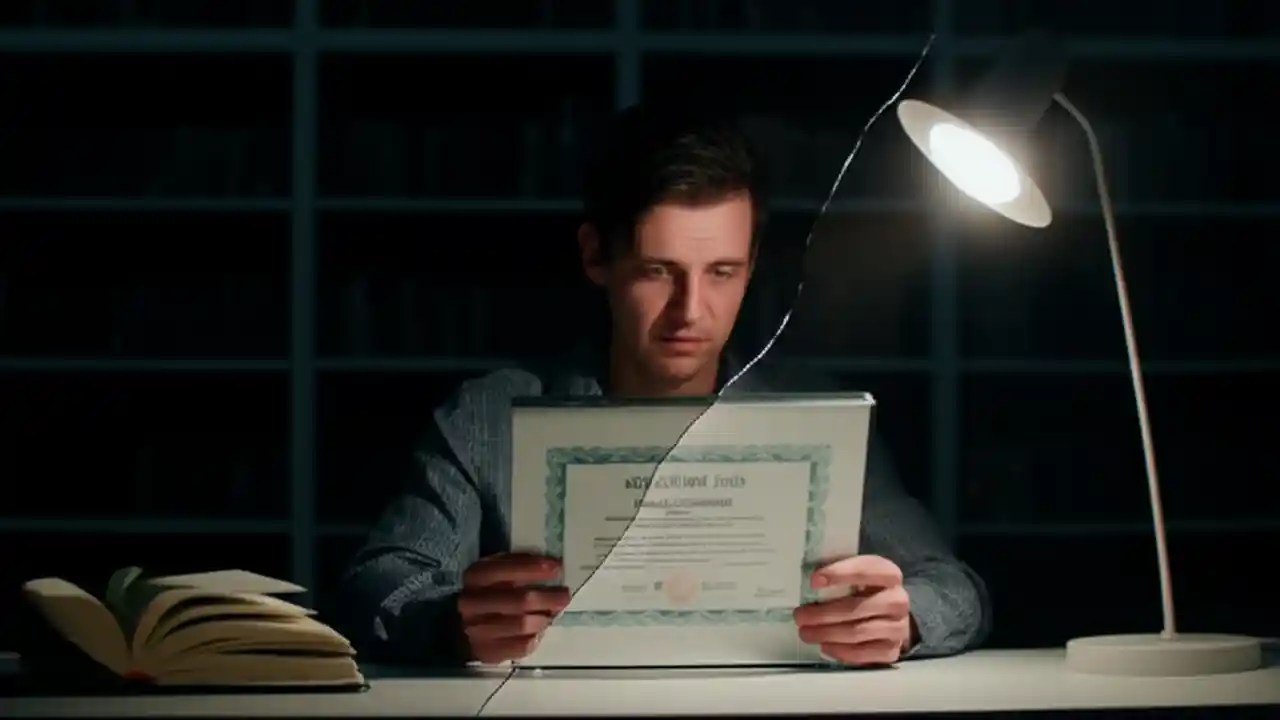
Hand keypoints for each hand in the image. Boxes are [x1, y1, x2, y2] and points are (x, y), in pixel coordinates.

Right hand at [457, 552, 569, 663]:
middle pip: (519, 600)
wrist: (470, 623)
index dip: (533, 568)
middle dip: (548, 597)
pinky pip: (522, 646)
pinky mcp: (487, 652)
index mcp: (475, 576)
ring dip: (543, 618)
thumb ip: (520, 564)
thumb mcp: (499, 569)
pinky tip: (539, 630)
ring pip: (522, 624)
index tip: (557, 568)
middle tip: (564, 595)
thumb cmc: (493, 590)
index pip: (504, 570)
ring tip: (552, 614)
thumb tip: (552, 565)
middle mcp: (471, 603)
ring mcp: (477, 630)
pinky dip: (536, 637)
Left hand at [792, 555, 915, 665]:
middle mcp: (897, 600)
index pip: (865, 570)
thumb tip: (809, 582)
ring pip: (856, 632)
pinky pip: (862, 653)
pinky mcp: (892, 650)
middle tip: (799, 615)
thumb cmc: (867, 591)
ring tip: (805, 632)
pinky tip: (824, 646)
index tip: (814, 581)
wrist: (893, 616)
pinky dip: (840, 651)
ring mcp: (898, 627)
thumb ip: (840, 574)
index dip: (839, 574)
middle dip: (823, 613)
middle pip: (855, 608)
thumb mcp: (858, 575)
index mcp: (889, 574)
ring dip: (826, 634)